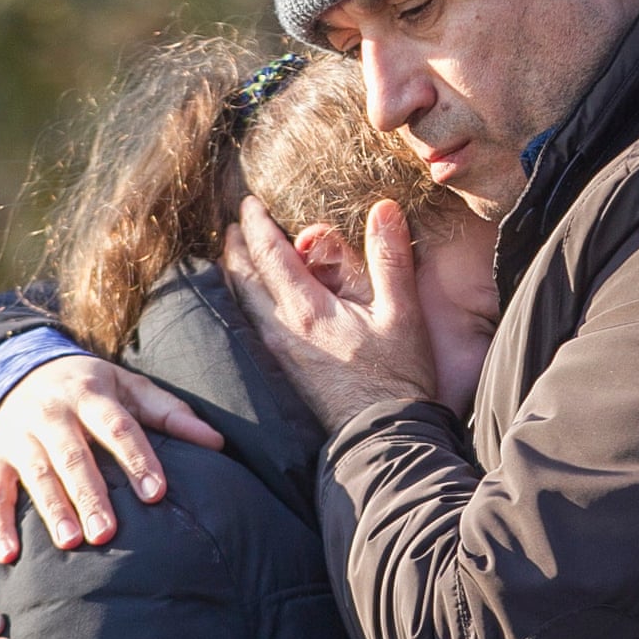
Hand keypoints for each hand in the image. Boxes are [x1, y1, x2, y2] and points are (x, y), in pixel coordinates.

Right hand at [0, 354, 223, 562]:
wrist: (16, 370)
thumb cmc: (90, 387)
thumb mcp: (128, 387)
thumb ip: (170, 414)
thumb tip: (217, 442)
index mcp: (91, 394)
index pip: (118, 427)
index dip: (137, 459)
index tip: (155, 493)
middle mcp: (52, 413)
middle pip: (74, 456)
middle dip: (91, 494)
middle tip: (109, 533)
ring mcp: (19, 436)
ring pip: (36, 476)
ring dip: (53, 510)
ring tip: (72, 542)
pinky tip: (10, 555)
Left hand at [223, 196, 436, 431]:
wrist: (382, 436)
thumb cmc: (396, 376)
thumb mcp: (401, 312)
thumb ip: (389, 258)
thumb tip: (385, 208)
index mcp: (305, 309)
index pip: (268, 254)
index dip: (257, 224)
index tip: (250, 203)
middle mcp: (281, 329)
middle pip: (243, 277)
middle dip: (236, 246)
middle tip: (236, 223)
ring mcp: (279, 351)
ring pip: (244, 302)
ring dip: (237, 272)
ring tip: (238, 254)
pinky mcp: (285, 368)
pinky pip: (252, 322)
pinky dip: (247, 299)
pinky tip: (256, 300)